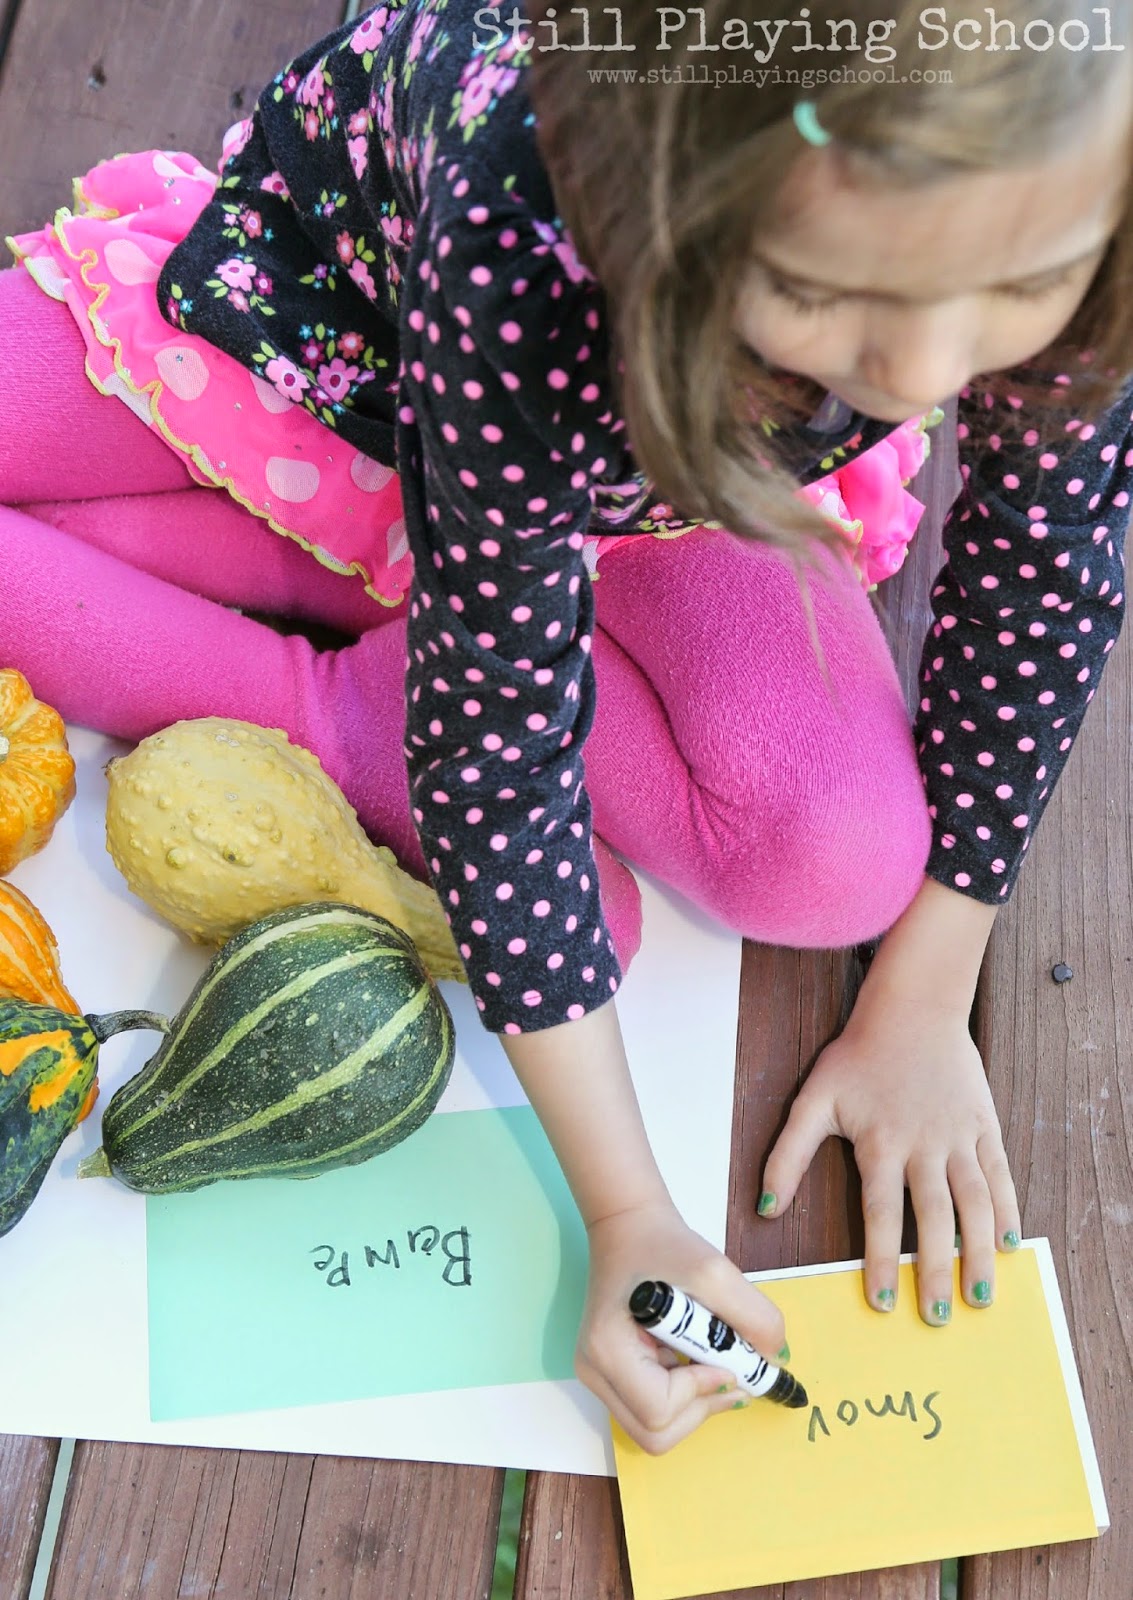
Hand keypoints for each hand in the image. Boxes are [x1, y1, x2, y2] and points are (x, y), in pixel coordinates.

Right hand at [576, 1198, 786, 1454]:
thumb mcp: (716, 1271)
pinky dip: (683, 1394)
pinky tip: (688, 1355)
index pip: (659, 1410)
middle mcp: (594, 1372)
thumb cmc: (664, 1245)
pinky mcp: (610, 1375)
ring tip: (706, 1356)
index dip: (700, 1391)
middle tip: (725, 1369)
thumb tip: (774, 1363)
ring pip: (655, 1429)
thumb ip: (754, 1318)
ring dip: (694, 1402)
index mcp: (607, 1349)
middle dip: (700, 1408)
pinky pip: (652, 1409)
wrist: (630, 1224)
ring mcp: (598, 1376)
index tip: (722, 1356)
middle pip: (655, 1434)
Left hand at [760, 988, 1020, 1324]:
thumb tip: (765, 1208)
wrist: (913, 1009)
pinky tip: (1007, 1243)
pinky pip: (1000, 1176)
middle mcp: (924, 1146)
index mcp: (881, 1144)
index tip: (883, 1302)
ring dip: (977, 1252)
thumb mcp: (813, 1100)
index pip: (880, 1214)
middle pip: (933, 1219)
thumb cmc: (858, 1057)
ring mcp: (959, 1137)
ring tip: (980, 1294)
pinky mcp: (984, 1126)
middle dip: (935, 1271)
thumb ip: (787, 1155)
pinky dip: (1007, 1210)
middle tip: (937, 1317)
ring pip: (974, 1204)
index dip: (880, 1261)